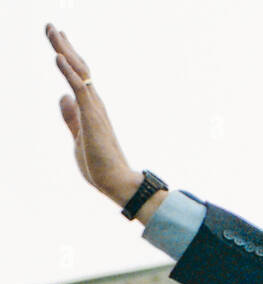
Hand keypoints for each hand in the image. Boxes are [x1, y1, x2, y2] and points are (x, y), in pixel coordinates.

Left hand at [46, 23, 139, 204]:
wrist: (117, 183)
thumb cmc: (100, 165)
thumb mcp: (79, 136)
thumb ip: (71, 116)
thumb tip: (64, 97)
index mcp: (91, 108)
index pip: (78, 76)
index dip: (68, 56)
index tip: (59, 38)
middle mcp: (95, 104)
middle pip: (78, 67)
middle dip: (63, 45)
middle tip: (51, 25)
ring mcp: (94, 109)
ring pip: (78, 72)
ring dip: (64, 50)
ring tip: (52, 31)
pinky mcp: (92, 117)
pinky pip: (79, 88)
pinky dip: (68, 72)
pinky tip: (57, 57)